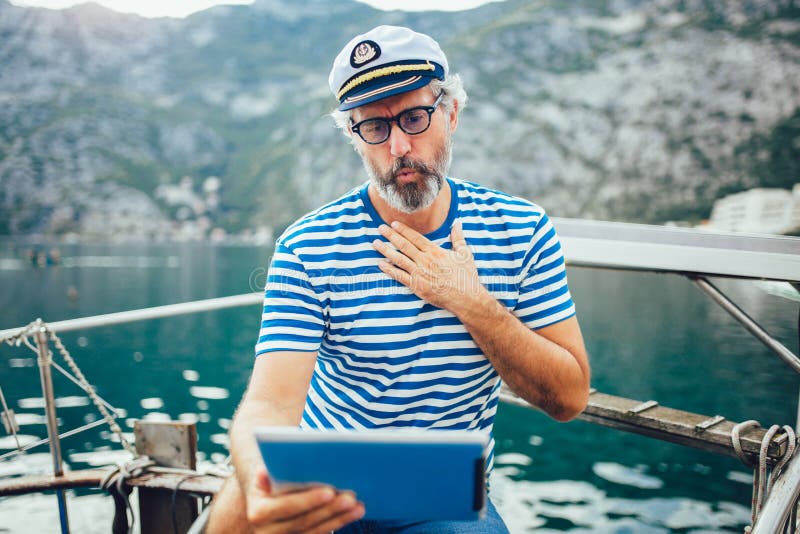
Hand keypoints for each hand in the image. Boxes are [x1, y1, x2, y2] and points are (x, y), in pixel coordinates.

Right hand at [245, 467, 364, 533]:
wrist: (262, 509)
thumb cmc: (267, 487)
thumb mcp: (262, 480)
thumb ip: (268, 475)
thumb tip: (267, 470)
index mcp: (259, 513)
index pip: (287, 506)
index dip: (308, 500)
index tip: (329, 491)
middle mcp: (268, 532)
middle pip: (305, 521)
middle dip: (330, 509)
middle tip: (351, 497)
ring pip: (316, 531)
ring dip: (340, 518)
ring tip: (358, 506)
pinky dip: (338, 523)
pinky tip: (352, 514)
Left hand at [372, 220, 489, 316]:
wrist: (466, 298)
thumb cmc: (467, 276)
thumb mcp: (465, 254)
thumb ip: (458, 238)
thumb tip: (458, 224)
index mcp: (436, 251)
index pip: (415, 237)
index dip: (403, 230)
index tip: (393, 224)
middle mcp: (425, 260)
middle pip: (404, 245)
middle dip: (391, 236)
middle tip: (380, 228)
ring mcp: (420, 273)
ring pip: (399, 259)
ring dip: (386, 250)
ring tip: (376, 243)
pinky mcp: (417, 286)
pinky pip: (400, 276)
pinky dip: (389, 270)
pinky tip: (380, 264)